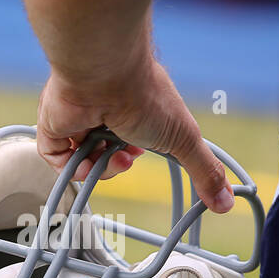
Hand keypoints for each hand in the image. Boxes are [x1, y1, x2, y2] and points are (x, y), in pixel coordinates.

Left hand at [35, 56, 234, 212]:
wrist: (104, 74)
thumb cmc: (144, 97)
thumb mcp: (185, 140)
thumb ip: (205, 171)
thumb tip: (227, 203)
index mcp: (131, 109)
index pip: (131, 142)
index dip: (135, 157)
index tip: (142, 156)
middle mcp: (102, 112)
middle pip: (106, 155)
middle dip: (118, 165)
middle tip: (126, 157)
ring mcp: (76, 118)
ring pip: (83, 160)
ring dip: (100, 167)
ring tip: (110, 155)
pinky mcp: (52, 125)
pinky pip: (56, 159)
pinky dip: (71, 166)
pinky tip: (86, 156)